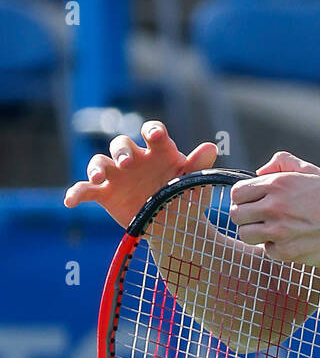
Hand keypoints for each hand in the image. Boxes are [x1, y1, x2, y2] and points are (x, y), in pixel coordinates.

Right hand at [63, 121, 218, 228]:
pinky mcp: (105, 194)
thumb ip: (199, 165)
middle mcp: (135, 159)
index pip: (152, 132)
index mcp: (158, 151)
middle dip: (121, 150)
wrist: (176, 227)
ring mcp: (117, 176)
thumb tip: (211, 147)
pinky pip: (86, 190)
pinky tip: (70, 201)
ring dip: (96, 168)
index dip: (152, 131)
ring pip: (100, 163)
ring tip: (97, 179)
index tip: (155, 136)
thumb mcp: (195, 183)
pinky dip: (76, 193)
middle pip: (120, 145)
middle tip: (126, 162)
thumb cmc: (187, 199)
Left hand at [230, 150, 319, 267]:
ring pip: (246, 235)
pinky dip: (274, 247)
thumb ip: (282, 162)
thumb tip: (259, 172)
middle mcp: (275, 207)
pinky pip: (266, 250)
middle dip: (246, 216)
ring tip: (272, 230)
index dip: (243, 197)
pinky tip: (290, 240)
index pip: (237, 192)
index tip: (254, 201)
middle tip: (261, 217)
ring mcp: (279, 231)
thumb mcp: (311, 171)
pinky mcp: (286, 252)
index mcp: (278, 184)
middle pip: (237, 214)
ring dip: (255, 233)